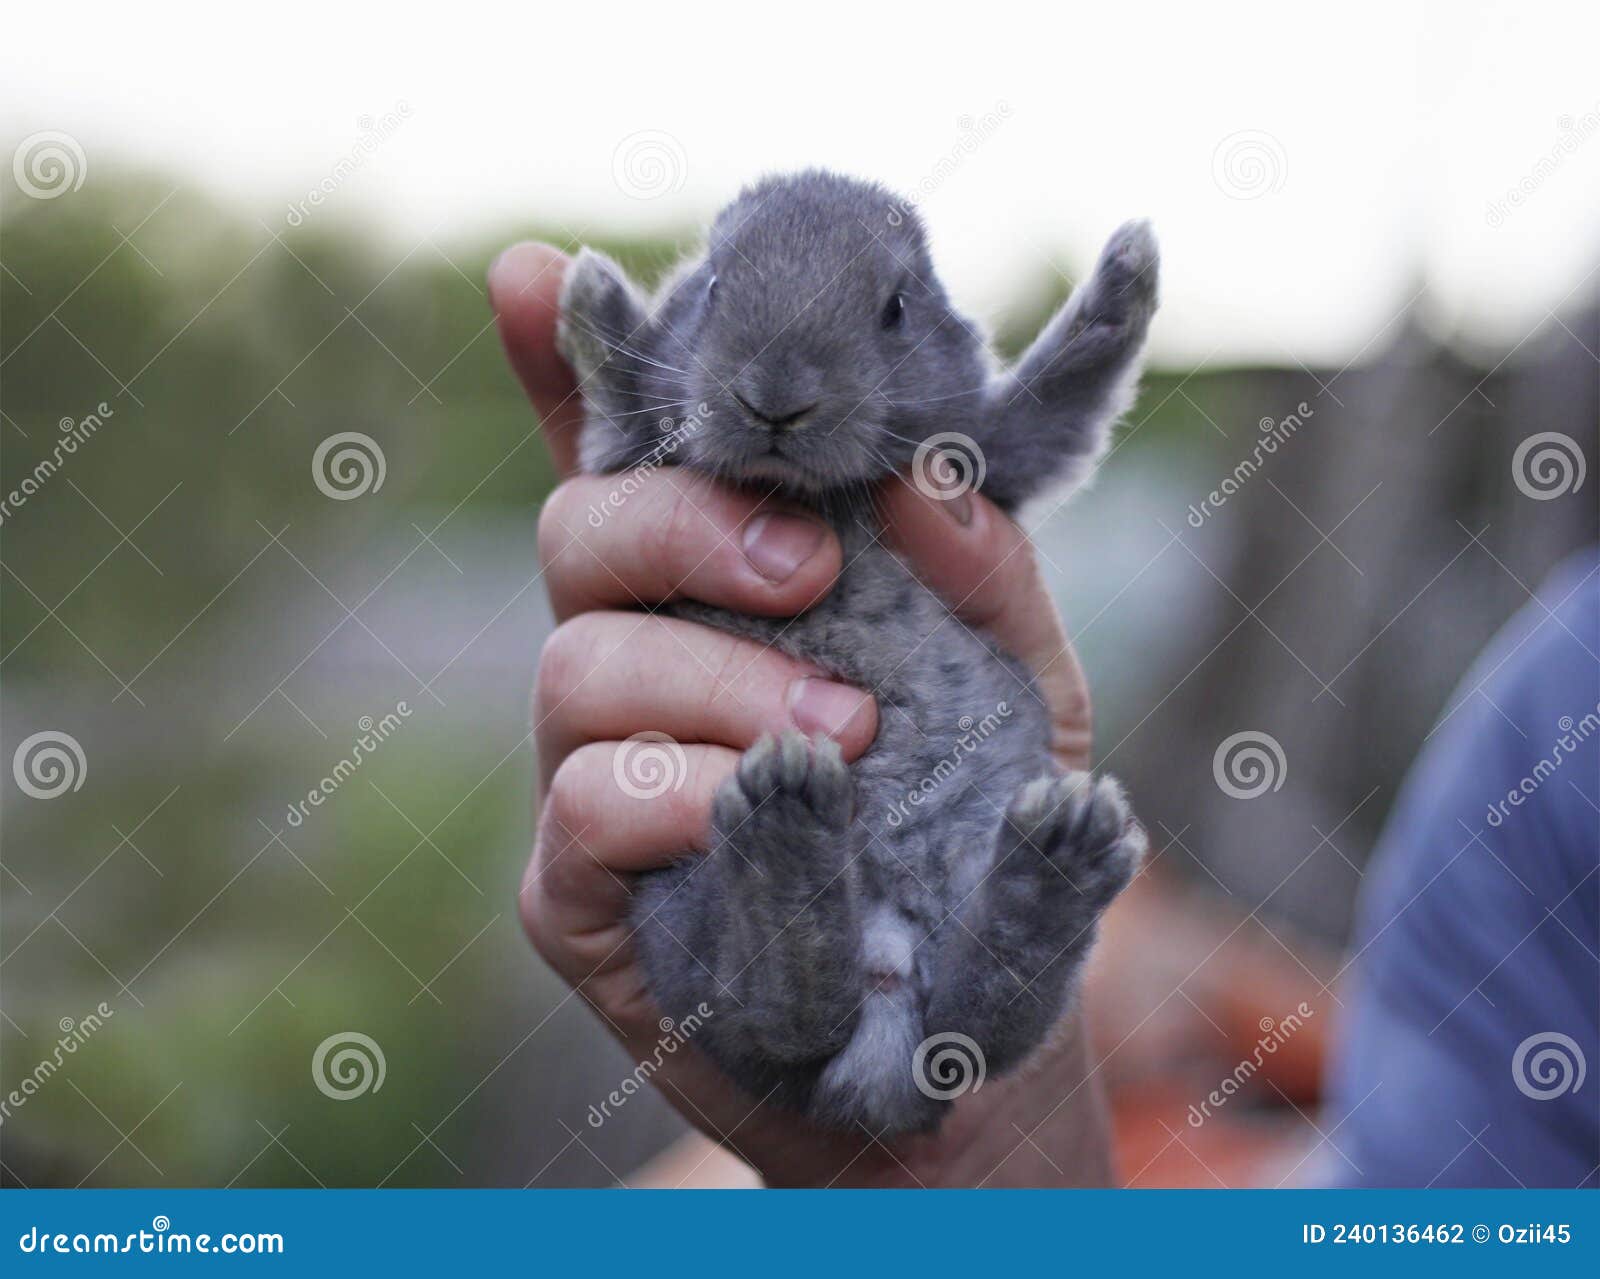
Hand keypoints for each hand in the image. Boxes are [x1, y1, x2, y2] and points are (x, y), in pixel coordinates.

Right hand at [493, 242, 1114, 1186]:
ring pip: (575, 663)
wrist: (957, 1032)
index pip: (627, 461)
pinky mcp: (574, 886)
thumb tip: (922, 476)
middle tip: (808, 569)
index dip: (566, 368)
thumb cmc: (969, 839)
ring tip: (846, 732)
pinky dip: (678, 788)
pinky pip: (584, 800)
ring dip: (718, 678)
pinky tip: (760, 806)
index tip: (539, 274)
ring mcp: (592, 772)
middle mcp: (641, 660)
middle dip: (684, 524)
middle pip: (579, 529)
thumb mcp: (1018, 691)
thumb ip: (984, 576)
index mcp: (727, 593)